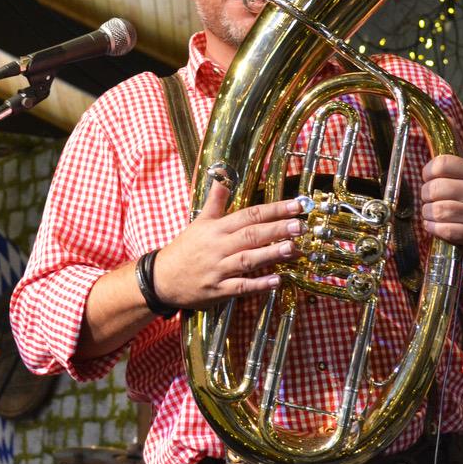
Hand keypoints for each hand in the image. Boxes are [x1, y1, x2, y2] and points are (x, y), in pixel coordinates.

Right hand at [151, 178, 300, 309]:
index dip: (273, 209)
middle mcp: (219, 246)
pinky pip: (240, 287)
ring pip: (247, 259)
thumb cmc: (186, 248)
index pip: (248, 215)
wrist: (162, 278)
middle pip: (251, 235)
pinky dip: (258, 284)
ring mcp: (218, 269)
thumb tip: (222, 173)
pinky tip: (276, 282)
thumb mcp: (200, 221)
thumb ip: (216, 200)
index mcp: (217, 228)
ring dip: (271, 254)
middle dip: (277, 229)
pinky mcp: (218, 290)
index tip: (295, 205)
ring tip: (293, 248)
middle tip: (300, 225)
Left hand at [419, 154, 462, 259]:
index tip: (429, 179)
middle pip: (435, 188)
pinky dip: (432, 228)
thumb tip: (425, 171)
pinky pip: (442, 229)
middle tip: (431, 200)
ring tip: (433, 214)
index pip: (443, 163)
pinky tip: (435, 226)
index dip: (428, 171)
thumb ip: (447, 173)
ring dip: (428, 213)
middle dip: (425, 195)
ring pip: (437, 210)